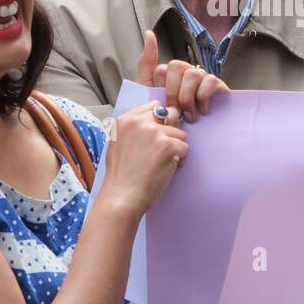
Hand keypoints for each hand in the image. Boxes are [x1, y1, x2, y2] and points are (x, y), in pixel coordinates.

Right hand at [100, 101, 188, 219]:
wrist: (122, 197)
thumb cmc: (121, 177)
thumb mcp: (118, 143)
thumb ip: (135, 129)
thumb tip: (158, 121)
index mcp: (125, 120)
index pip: (154, 106)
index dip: (160, 122)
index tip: (157, 137)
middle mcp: (139, 122)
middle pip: (171, 114)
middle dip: (172, 131)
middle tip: (164, 149)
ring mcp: (154, 132)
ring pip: (181, 134)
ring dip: (176, 149)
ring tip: (162, 164)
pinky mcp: (168, 145)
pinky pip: (185, 148)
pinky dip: (180, 160)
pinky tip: (167, 170)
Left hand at [133, 29, 229, 122]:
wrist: (179, 139)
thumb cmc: (166, 116)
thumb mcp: (148, 89)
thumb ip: (146, 62)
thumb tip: (149, 33)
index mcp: (171, 74)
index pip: (165, 67)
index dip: (163, 87)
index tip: (163, 102)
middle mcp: (187, 74)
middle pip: (179, 66)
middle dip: (174, 92)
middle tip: (175, 110)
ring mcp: (202, 80)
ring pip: (194, 74)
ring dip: (188, 97)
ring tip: (188, 115)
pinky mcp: (217, 87)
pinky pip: (211, 80)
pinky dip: (204, 96)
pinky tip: (202, 110)